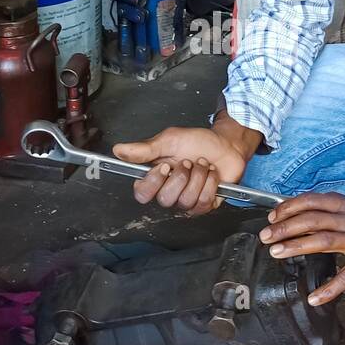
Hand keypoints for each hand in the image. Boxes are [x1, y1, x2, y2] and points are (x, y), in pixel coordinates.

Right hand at [113, 124, 253, 214]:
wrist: (226, 144)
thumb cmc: (198, 141)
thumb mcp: (169, 139)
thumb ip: (144, 149)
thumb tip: (119, 150)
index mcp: (156, 176)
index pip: (142, 194)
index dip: (153, 182)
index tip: (165, 166)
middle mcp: (169, 190)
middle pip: (165, 199)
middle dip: (181, 177)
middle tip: (188, 162)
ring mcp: (187, 200)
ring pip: (186, 201)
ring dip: (198, 177)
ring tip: (202, 165)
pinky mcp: (204, 204)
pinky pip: (203, 203)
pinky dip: (210, 184)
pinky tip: (211, 174)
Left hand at [260, 192, 344, 305]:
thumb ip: (341, 209)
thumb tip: (319, 211)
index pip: (311, 201)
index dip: (288, 207)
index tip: (272, 215)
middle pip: (310, 219)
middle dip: (284, 227)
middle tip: (266, 237)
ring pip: (321, 240)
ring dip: (296, 246)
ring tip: (277, 253)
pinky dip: (329, 288)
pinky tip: (315, 298)